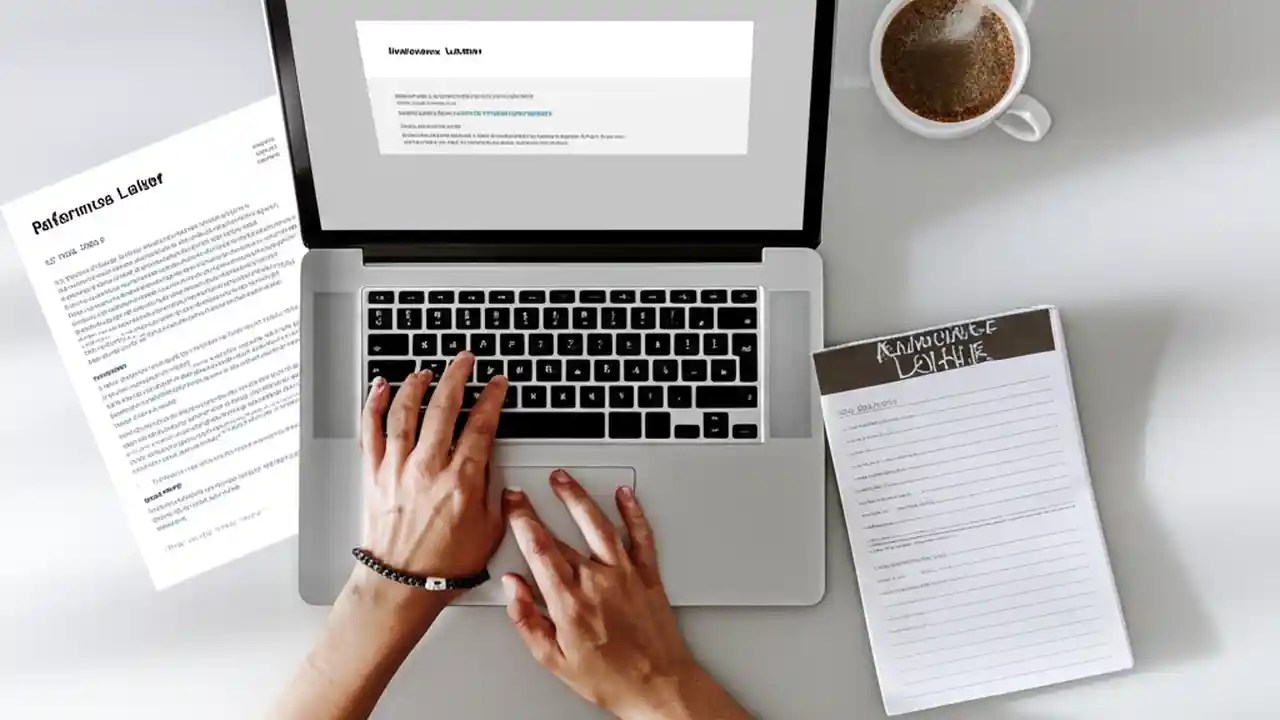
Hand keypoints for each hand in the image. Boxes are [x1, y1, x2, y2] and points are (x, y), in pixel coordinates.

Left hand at [353, 352, 507, 618]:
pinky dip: (374, 405)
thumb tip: (491, 462)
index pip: (481, 424)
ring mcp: (398, 468)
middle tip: (465, 360)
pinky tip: (381, 388)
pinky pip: (371, 430)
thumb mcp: (488, 528)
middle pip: (444, 406)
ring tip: (427, 370)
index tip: (497, 383)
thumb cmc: (445, 565)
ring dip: (418, 384)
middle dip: (458, 375)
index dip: (492, 397)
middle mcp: (428, 467)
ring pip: (405, 410)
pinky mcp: (375, 474)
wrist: (401, 583)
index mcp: (461, 479)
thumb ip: (492, 490)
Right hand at [502, 471, 750, 719]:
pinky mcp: (647, 575)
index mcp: (570, 603)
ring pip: (598, 525)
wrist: (657, 686)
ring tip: (562, 480)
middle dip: (537, 509)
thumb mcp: (554, 660)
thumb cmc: (610, 678)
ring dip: (578, 498)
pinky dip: (633, 512)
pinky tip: (624, 494)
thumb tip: (512, 588)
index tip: (512, 505)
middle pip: (561, 536)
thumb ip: (527, 620)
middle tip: (523, 493)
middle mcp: (597, 582)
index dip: (521, 521)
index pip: (539, 550)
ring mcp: (625, 575)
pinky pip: (641, 536)